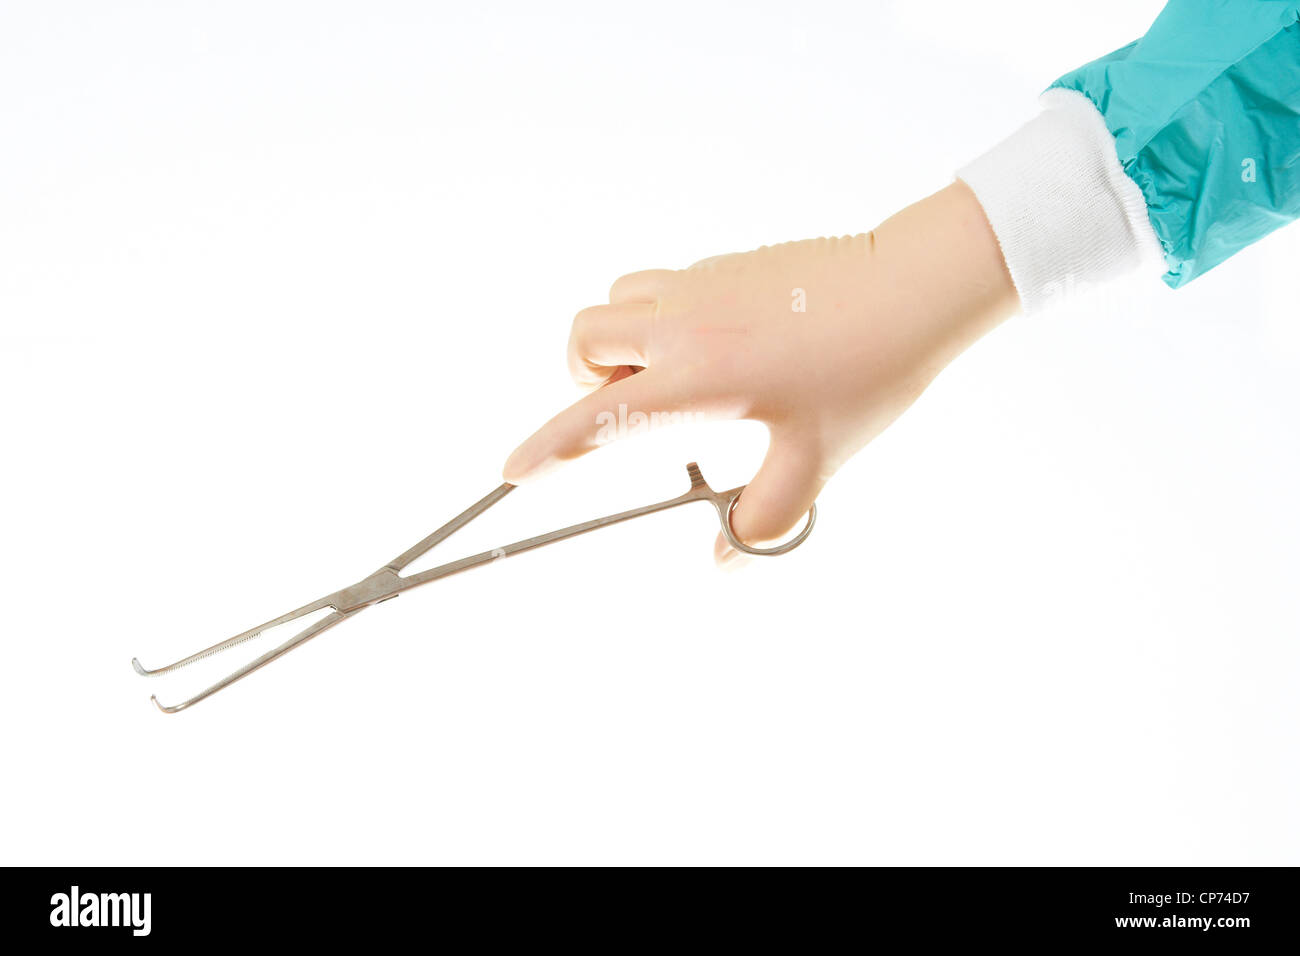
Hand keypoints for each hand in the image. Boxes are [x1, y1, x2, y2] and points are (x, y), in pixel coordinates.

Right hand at [504, 181, 1018, 563]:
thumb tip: (727, 560)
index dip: (549, 450)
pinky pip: (660, 285)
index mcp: (699, 378)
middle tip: (637, 407)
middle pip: (582, 338)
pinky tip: (721, 343)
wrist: (911, 289)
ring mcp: (700, 284)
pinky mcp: (722, 264)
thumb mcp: (816, 463)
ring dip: (620, 340)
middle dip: (584, 377)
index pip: (600, 418)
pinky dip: (661, 316)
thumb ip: (764, 519)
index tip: (513, 472)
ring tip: (675, 374)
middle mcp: (684, 323)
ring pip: (615, 301)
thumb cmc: (866, 375)